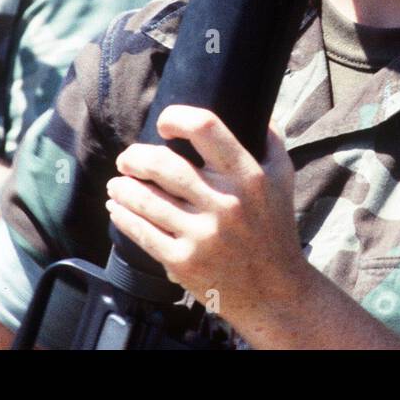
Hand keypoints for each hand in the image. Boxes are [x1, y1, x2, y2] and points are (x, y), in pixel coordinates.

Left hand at [105, 105, 306, 328]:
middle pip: (163, 164)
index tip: (164, 125)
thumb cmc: (275, 230)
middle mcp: (226, 203)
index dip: (176, 118)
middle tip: (128, 159)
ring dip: (123, 187)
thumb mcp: (283, 179)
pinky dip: (123, 217)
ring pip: (146, 200)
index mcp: (249, 176)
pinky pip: (142, 232)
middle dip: (136, 157)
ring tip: (117, 183)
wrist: (276, 292)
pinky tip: (116, 208)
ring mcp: (202, 234)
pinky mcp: (184, 262)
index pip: (206, 128)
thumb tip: (254, 107)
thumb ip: (270, 140)